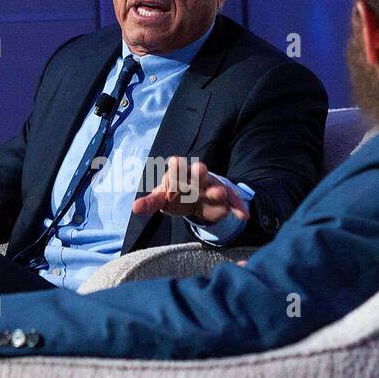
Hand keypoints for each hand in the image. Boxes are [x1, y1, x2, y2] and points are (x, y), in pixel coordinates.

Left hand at [131, 157, 247, 225]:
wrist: (197, 198)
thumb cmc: (175, 196)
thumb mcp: (162, 199)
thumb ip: (150, 203)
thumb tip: (135, 207)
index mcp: (181, 176)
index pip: (177, 170)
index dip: (176, 168)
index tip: (174, 162)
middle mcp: (198, 179)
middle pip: (198, 175)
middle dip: (198, 173)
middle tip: (199, 168)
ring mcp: (213, 190)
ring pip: (216, 189)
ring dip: (218, 191)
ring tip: (220, 194)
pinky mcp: (225, 202)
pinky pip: (233, 205)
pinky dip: (238, 209)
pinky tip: (243, 215)